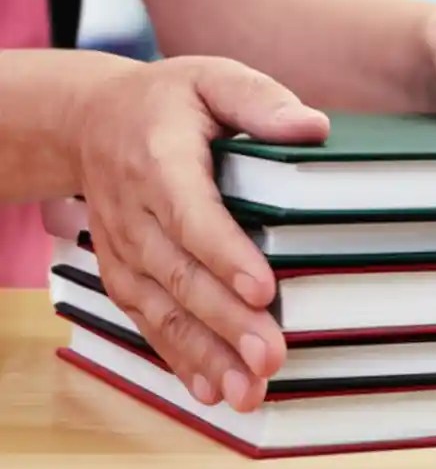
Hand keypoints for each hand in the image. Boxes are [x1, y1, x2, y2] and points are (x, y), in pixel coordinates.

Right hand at [71, 56, 328, 411]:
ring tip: (247, 390)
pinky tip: (212, 390)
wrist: (90, 122)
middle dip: (226, 320)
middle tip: (270, 357)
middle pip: (179, 272)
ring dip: (204, 353)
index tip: (264, 288)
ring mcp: (124, 247)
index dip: (225, 253)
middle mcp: (134, 210)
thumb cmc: (170, 101)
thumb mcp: (213, 78)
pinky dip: (179, 358)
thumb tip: (312, 126)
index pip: (191, 213)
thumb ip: (260, 100)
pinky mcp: (124, 273)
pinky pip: (148, 320)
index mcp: (159, 158)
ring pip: (162, 308)